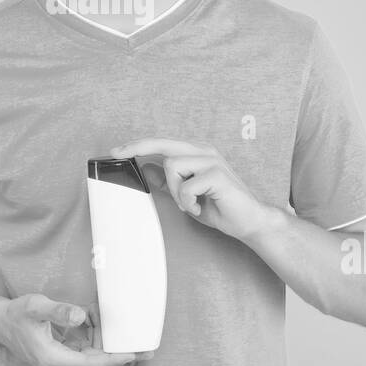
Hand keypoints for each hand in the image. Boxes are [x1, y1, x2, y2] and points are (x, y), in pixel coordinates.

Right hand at [0, 293, 153, 365]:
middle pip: (95, 362)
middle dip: (118, 353)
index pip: (91, 363)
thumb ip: (59, 311)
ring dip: (103, 339)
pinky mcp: (61, 356)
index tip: (133, 354)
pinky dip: (93, 335)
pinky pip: (84, 348)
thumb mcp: (37, 307)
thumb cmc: (16, 315)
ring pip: (91, 354)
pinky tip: (95, 318)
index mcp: (53, 358)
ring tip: (116, 322)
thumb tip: (80, 317)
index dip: (114, 359)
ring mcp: (59, 363)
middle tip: (145, 348)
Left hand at [111, 138, 274, 242]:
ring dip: (175, 191)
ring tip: (188, 204)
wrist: (248, 221)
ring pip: (172, 165)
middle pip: (163, 145)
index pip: (163, 144)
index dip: (139, 145)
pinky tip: (198, 207)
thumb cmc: (219, 207)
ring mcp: (212, 160)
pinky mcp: (217, 174)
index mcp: (196, 154)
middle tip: (120, 155)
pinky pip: (186, 186)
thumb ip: (167, 182)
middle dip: (138, 148)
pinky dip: (187, 201)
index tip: (117, 151)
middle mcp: (203, 152)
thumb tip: (145, 169)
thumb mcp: (185, 196)